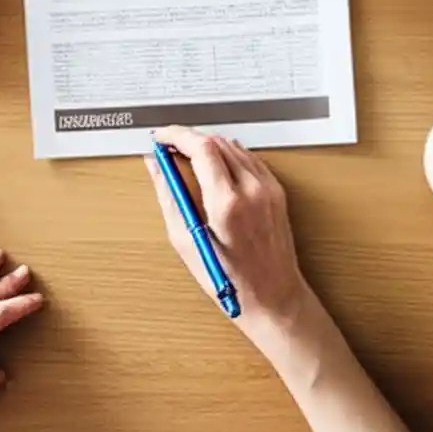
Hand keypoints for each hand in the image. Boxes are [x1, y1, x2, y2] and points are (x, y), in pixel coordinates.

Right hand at [145, 127, 308, 336]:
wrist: (273, 296)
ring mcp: (268, 189)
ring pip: (233, 145)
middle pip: (216, 141)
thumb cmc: (231, 280)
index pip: (201, 148)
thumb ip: (169, 195)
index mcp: (227, 204)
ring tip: (187, 158)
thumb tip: (156, 167)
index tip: (161, 138)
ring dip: (207, 145)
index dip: (176, 136)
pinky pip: (249, 158)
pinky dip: (227, 155)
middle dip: (188, 139)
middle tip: (168, 148)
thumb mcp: (186, 240)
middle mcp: (252, 190)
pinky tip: (214, 168)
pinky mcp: (276, 191)